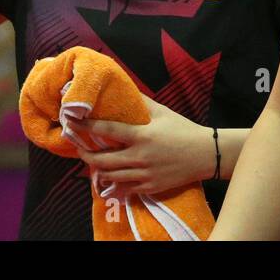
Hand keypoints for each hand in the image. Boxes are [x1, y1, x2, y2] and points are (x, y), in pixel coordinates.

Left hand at [75, 96, 213, 196]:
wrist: (206, 155)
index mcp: (142, 136)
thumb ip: (143, 103)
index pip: (107, 131)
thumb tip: (127, 90)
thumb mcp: (163, 113)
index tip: (74, 123)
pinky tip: (109, 179)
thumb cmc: (184, 130)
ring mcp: (144, 174)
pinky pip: (125, 189)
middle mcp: (140, 157)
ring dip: (98, 170)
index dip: (87, 127)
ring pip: (111, 177)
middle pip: (103, 160)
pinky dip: (114, 184)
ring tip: (93, 163)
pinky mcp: (150, 187)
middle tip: (80, 149)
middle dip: (86, 155)